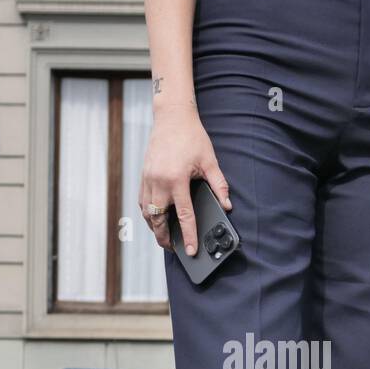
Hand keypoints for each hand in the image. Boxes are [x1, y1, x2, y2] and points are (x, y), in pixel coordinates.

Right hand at [138, 110, 230, 252]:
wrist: (172, 117)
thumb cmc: (192, 137)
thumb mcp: (210, 161)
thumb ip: (219, 185)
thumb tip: (227, 205)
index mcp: (176, 180)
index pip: (183, 216)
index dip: (187, 235)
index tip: (189, 251)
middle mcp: (159, 182)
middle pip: (159, 220)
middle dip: (165, 238)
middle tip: (174, 249)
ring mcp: (148, 179)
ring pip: (147, 213)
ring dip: (155, 228)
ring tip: (165, 237)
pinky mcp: (143, 176)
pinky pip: (142, 201)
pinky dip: (148, 213)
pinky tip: (155, 218)